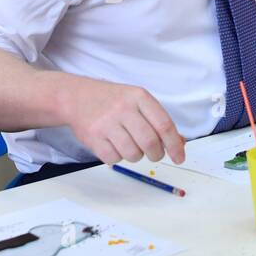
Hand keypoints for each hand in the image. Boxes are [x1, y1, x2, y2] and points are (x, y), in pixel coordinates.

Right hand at [56, 76, 185, 164]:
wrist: (76, 96)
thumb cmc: (112, 100)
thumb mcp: (137, 101)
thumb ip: (158, 120)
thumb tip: (180, 143)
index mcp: (139, 97)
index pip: (164, 125)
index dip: (175, 145)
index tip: (179, 157)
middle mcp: (123, 108)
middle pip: (150, 143)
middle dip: (156, 155)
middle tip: (154, 155)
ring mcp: (107, 123)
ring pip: (133, 154)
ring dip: (136, 156)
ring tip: (129, 145)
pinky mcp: (93, 137)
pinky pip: (114, 159)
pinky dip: (117, 158)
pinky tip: (113, 145)